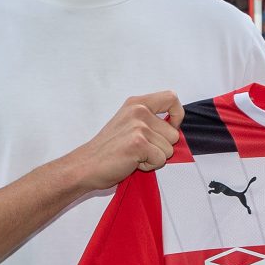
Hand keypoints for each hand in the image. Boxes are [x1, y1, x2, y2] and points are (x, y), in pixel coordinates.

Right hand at [66, 91, 182, 189]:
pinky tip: (132, 162)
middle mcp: (139, 111)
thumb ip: (150, 121)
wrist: (86, 165)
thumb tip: (175, 129)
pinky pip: (160, 160)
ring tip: (134, 155)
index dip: (178, 115)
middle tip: (139, 149)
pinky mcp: (139, 143)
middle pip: (174, 133)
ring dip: (154, 158)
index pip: (171, 98)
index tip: (170, 127)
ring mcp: (139, 126)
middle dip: (161, 147)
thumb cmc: (107, 149)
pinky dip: (148, 166)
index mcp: (137, 103)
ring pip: (169, 149)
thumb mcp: (128, 123)